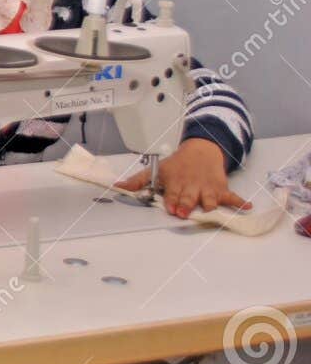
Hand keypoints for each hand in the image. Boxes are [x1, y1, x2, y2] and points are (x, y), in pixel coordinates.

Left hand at [115, 137, 250, 218]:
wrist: (200, 151)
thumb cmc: (176, 165)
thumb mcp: (156, 170)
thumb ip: (137, 181)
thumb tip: (117, 187)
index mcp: (175, 182)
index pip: (172, 194)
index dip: (172, 201)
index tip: (171, 208)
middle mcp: (191, 186)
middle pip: (189, 197)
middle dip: (186, 204)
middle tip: (183, 211)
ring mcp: (207, 188)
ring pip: (209, 198)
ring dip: (209, 203)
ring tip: (209, 208)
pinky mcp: (221, 189)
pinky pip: (232, 197)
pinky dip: (240, 202)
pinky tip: (247, 207)